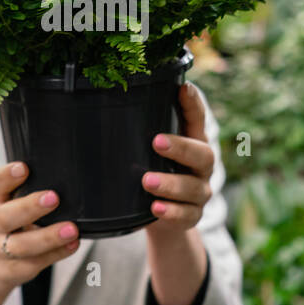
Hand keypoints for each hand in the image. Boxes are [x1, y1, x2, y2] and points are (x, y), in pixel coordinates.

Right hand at [0, 162, 81, 290]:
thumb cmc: (11, 226)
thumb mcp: (11, 204)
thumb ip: (31, 192)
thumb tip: (70, 178)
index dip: (6, 176)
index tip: (23, 168)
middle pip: (6, 217)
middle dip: (29, 207)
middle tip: (53, 197)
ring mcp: (3, 249)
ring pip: (22, 245)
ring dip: (48, 237)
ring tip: (71, 229)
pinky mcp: (16, 268)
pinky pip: (36, 262)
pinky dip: (57, 253)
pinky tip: (72, 244)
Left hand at [141, 82, 214, 235]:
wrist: (162, 216)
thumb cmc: (153, 172)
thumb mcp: (149, 152)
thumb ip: (140, 134)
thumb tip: (100, 108)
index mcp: (193, 144)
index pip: (197, 120)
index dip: (194, 104)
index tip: (184, 88)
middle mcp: (201, 167)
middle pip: (202, 154)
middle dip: (181, 147)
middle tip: (157, 141)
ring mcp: (200, 193)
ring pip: (192, 187)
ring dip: (170, 183)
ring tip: (146, 181)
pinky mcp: (193, 216)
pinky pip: (187, 215)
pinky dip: (171, 211)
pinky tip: (155, 208)